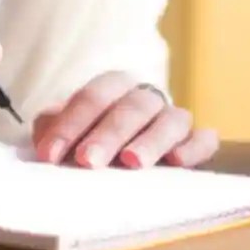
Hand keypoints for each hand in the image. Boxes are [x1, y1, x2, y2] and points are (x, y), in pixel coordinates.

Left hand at [32, 71, 218, 168]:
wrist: (122, 151)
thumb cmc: (89, 137)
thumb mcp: (66, 129)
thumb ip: (52, 128)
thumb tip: (46, 141)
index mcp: (112, 86)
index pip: (92, 97)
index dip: (69, 125)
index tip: (50, 155)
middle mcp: (146, 96)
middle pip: (130, 108)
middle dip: (107, 135)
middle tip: (88, 161)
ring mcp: (174, 117)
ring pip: (171, 120)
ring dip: (150, 141)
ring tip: (131, 163)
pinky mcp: (197, 140)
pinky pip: (203, 139)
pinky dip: (194, 147)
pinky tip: (178, 162)